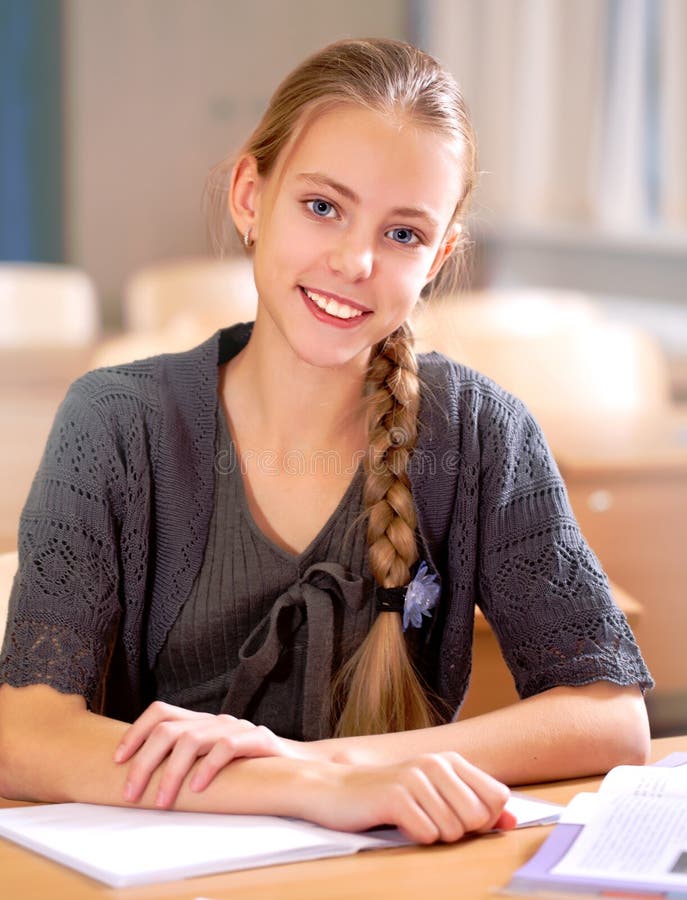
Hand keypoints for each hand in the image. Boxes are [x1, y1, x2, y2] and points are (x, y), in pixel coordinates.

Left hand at [114, 701, 295, 807]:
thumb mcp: (211, 761)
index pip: (160, 712)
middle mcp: (214, 720)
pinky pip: (226, 748)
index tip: (117, 760)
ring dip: (171, 772)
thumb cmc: (248, 770)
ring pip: (192, 738)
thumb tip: (140, 781)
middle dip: (144, 761)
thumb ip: (184, 762)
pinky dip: (208, 768)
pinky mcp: (257, 740)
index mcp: (200, 722)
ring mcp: (236, 727)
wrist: (298, 767)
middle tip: (131, 793)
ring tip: (162, 802)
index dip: (135, 732)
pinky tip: (198, 789)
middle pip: (169, 729)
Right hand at [316, 751, 514, 843]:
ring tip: (411, 819)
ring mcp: (415, 778)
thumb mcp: (434, 795)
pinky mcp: (396, 797)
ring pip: (454, 830)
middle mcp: (436, 763)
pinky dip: (414, 837)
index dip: (485, 819)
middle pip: (479, 818)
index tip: (459, 818)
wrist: (333, 789)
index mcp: (450, 760)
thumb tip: (513, 820)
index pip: (498, 797)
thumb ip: (475, 805)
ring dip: (434, 835)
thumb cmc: (388, 796)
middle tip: (428, 819)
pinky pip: (427, 834)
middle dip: (458, 831)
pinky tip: (397, 823)